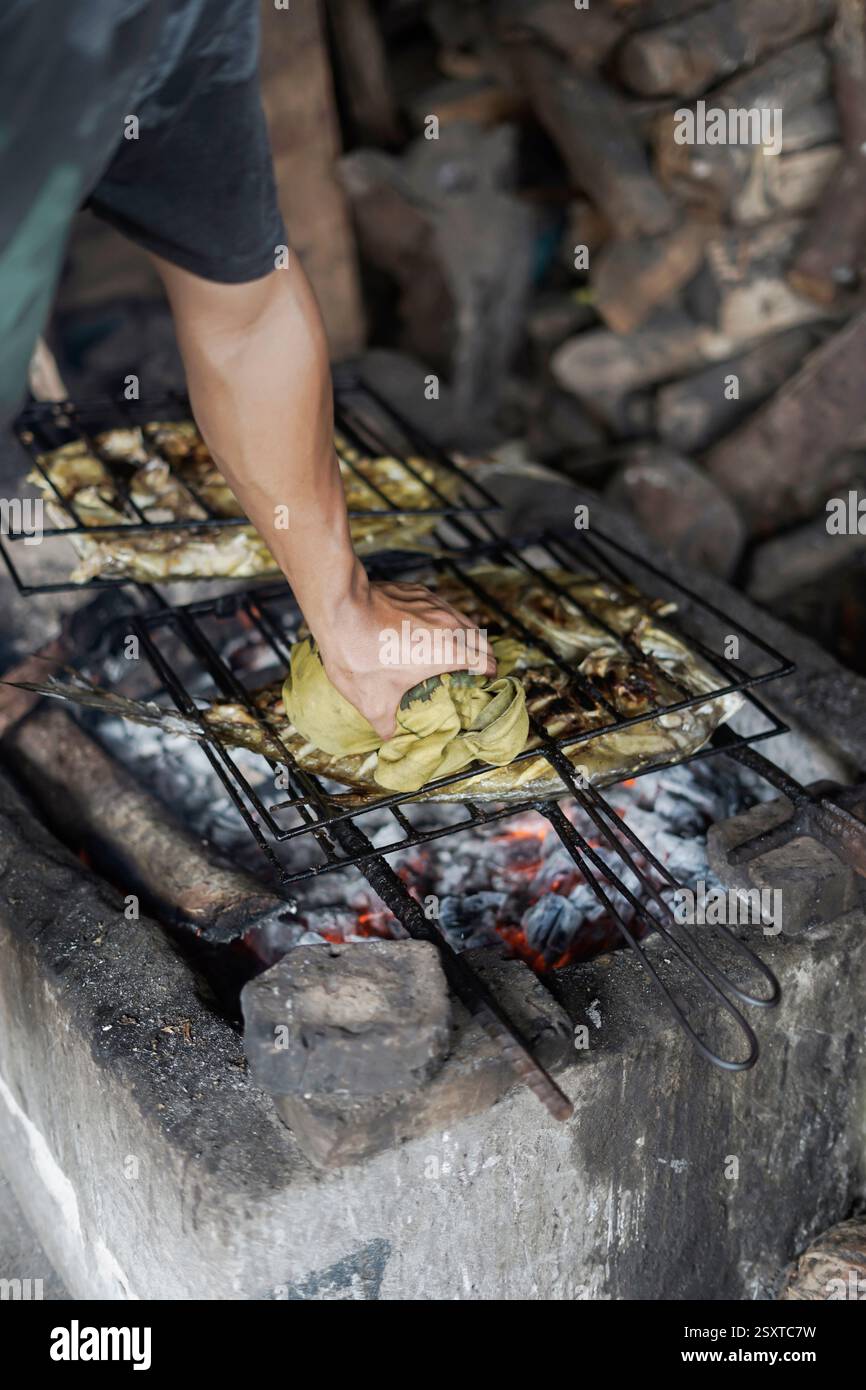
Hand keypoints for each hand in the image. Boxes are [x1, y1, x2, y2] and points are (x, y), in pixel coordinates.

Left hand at [316, 578, 495, 738]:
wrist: (339, 609)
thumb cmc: (358, 655)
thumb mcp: (373, 702)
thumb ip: (387, 725)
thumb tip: (391, 738)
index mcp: (448, 652)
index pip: (487, 663)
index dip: (489, 676)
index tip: (483, 685)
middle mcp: (449, 625)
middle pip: (482, 641)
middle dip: (484, 657)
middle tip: (474, 672)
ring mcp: (435, 605)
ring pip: (465, 622)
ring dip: (467, 638)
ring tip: (457, 653)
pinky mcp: (419, 592)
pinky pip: (444, 609)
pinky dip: (446, 622)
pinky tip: (431, 632)